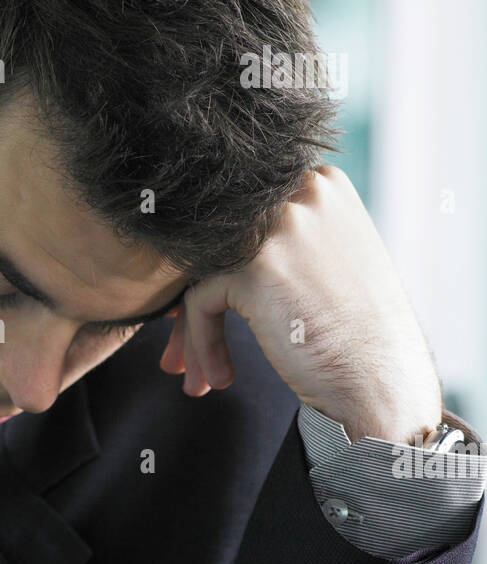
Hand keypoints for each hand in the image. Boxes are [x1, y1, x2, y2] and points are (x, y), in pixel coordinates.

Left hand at [159, 165, 442, 444]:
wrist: (382, 379)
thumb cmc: (358, 335)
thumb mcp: (330, 260)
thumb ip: (286, 239)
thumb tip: (214, 255)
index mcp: (321, 183)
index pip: (240, 218)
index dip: (216, 269)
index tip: (204, 316)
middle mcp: (301, 191)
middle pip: (216, 243)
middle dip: (194, 304)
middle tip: (181, 358)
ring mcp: (279, 226)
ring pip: (202, 273)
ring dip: (192, 331)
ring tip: (195, 378)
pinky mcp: (256, 267)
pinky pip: (200, 301)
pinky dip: (202, 343)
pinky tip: (220, 380)